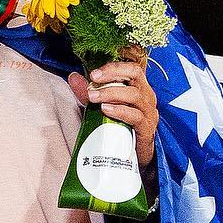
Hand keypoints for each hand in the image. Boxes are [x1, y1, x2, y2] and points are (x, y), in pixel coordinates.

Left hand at [69, 47, 158, 168]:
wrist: (135, 155)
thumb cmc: (120, 127)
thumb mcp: (103, 107)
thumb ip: (89, 92)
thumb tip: (73, 77)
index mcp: (139, 88)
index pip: (132, 69)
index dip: (114, 67)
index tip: (94, 73)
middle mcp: (147, 97)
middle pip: (135, 76)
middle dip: (112, 75)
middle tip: (92, 81)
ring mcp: (149, 112)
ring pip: (134, 96)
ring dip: (111, 93)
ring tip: (93, 97)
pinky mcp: (146, 128)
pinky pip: (135, 116)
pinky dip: (120, 111)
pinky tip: (106, 110)